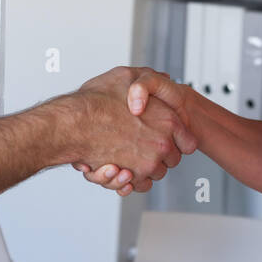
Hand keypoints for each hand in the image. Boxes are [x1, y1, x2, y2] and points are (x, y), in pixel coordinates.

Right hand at [67, 66, 195, 184]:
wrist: (73, 124)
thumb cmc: (95, 101)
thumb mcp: (126, 76)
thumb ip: (149, 78)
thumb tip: (164, 78)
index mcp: (169, 121)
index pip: (188, 142)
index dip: (176, 141)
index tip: (164, 138)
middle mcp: (163, 144)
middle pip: (172, 160)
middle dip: (159, 155)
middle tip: (139, 145)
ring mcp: (148, 163)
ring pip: (155, 174)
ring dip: (142, 168)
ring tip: (124, 155)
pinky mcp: (132, 177)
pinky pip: (139, 185)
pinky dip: (130, 181)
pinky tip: (118, 167)